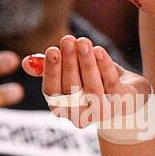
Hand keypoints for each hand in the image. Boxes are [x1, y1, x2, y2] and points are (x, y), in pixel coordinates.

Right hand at [23, 34, 153, 132]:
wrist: (129, 95)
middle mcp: (80, 115)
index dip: (51, 71)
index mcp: (62, 108)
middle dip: (69, 61)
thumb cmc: (94, 81)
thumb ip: (49, 67)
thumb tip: (26, 62)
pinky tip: (98, 50)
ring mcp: (102, 113)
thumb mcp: (70, 73)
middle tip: (68, 39)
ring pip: (92, 87)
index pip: (51, 91)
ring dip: (86, 62)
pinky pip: (111, 84)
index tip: (52, 50)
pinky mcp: (122, 105)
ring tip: (83, 41)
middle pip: (71, 88)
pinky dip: (104, 66)